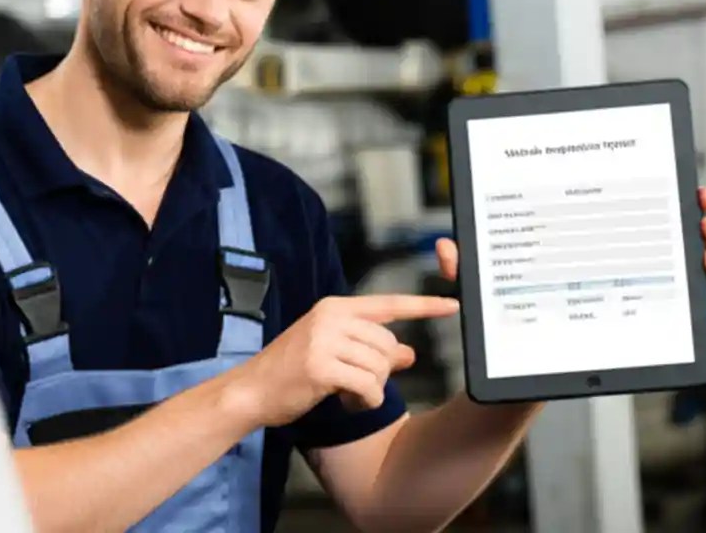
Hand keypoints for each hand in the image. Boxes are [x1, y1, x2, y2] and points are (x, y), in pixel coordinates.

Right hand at [227, 295, 459, 427]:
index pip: (388, 304)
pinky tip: (345, 401)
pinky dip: (365, 400)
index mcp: (334, 308)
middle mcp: (330, 318)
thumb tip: (409, 354)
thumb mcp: (333, 352)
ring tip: (345, 393)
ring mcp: (323, 341)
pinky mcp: (321, 367)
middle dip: (380, 370)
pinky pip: (368, 386)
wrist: (252, 390)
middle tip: (355, 383)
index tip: (452, 304)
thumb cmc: (292, 372)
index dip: (423, 306)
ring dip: (371, 389)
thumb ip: (372, 350)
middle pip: (388, 344)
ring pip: (380, 367)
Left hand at [433, 186, 705, 321]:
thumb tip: (446, 247)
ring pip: (678, 267)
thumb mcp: (481, 289)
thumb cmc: (499, 320)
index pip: (625, 204)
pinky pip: (676, 315)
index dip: (663, 192)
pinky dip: (698, 310)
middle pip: (665, 230)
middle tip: (703, 224)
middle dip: (695, 222)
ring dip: (704, 260)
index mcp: (578, 237)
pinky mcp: (634, 324)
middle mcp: (610, 259)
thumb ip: (464, 267)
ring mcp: (627, 290)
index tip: (685, 190)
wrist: (512, 375)